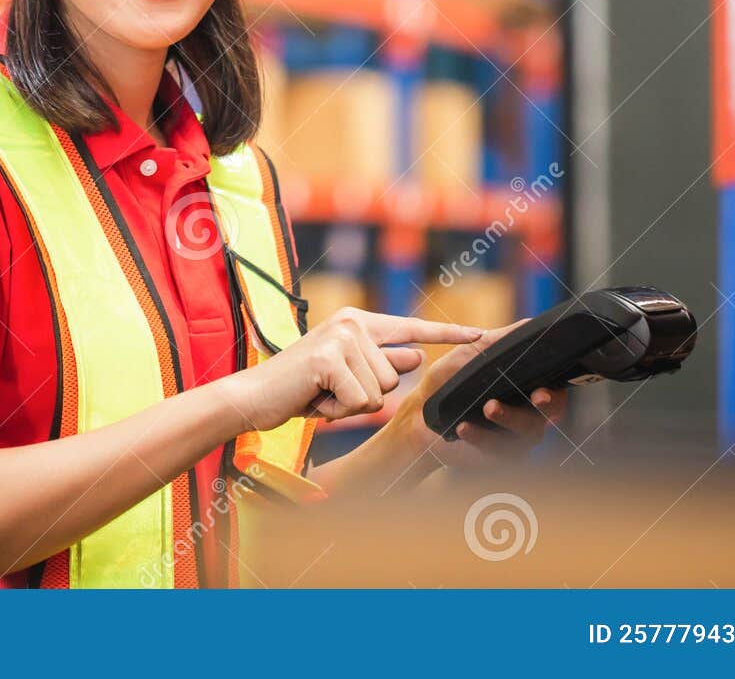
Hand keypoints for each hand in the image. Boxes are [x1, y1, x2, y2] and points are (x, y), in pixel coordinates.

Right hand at [224, 308, 483, 431]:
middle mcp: (354, 323)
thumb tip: (419, 356)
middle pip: (396, 377)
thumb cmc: (301, 390)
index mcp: (359, 322)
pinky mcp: (331, 358)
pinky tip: (314, 400)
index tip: (481, 336)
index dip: (450, 336)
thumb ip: (382, 363)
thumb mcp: (348, 376)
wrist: (253, 398)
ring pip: (380, 392)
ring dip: (351, 406)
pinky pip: (360, 402)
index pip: (413, 329)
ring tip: (321, 394)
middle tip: (330, 392)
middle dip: (366, 396)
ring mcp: (342, 337)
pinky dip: (337, 412)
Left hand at [389, 320, 568, 468]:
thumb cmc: (449, 380)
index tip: (544, 388)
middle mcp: (528, 414)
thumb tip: (529, 323)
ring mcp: (514, 438)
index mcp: (527, 388)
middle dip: (545, 406)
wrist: (420, 414)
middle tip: (535, 397)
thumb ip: (500, 340)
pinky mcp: (497, 457)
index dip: (556, 390)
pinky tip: (464, 428)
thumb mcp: (472, 354)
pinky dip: (480, 437)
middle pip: (549, 413)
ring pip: (525, 432)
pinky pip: (496, 450)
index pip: (556, 388)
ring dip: (509, 418)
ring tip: (488, 407)